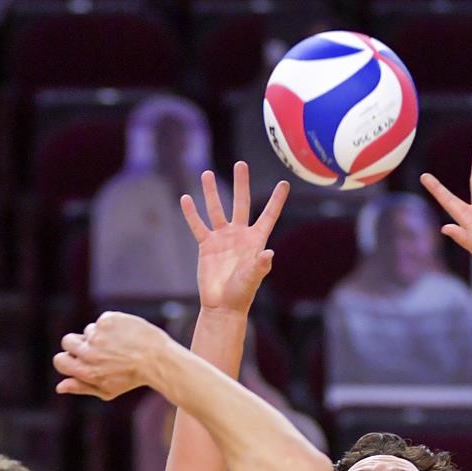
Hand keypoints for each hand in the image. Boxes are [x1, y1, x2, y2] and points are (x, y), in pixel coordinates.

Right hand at [54, 311, 171, 400]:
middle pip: (67, 341)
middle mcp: (89, 352)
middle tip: (96, 348)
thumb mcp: (107, 390)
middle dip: (78, 344)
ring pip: (89, 331)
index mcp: (86, 371)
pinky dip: (113, 327)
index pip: (59, 360)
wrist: (158, 359)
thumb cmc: (132, 378)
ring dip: (100, 336)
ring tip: (120, 346)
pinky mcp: (108, 320)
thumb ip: (81, 388)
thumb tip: (59, 387)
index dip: (67, 359)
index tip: (77, 359)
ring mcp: (98, 334)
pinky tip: (126, 336)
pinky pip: (103, 321)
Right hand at [182, 161, 288, 314]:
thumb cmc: (242, 294)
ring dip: (211, 192)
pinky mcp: (206, 245)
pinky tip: (186, 199)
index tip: (285, 183)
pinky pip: (197, 225)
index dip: (276, 200)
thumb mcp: (252, 278)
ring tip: (206, 173)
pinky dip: (191, 213)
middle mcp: (239, 235)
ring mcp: (222, 238)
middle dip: (241, 184)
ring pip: (216, 209)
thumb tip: (269, 254)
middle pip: (241, 203)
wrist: (222, 306)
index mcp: (255, 241)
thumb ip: (260, 266)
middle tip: (241, 164)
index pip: (268, 216)